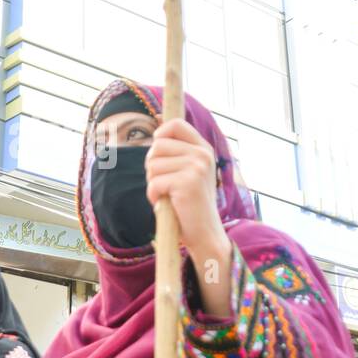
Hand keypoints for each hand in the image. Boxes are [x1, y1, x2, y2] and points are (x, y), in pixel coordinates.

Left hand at [145, 118, 231, 313]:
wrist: (205, 233)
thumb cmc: (190, 204)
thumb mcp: (188, 171)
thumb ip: (176, 151)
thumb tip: (155, 126)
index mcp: (203, 148)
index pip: (175, 124)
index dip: (160, 136)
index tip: (159, 154)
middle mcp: (203, 154)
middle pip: (157, 146)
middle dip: (153, 166)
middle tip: (166, 184)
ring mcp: (196, 167)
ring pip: (152, 165)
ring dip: (153, 183)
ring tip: (168, 195)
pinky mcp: (187, 183)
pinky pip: (154, 183)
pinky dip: (154, 196)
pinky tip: (167, 203)